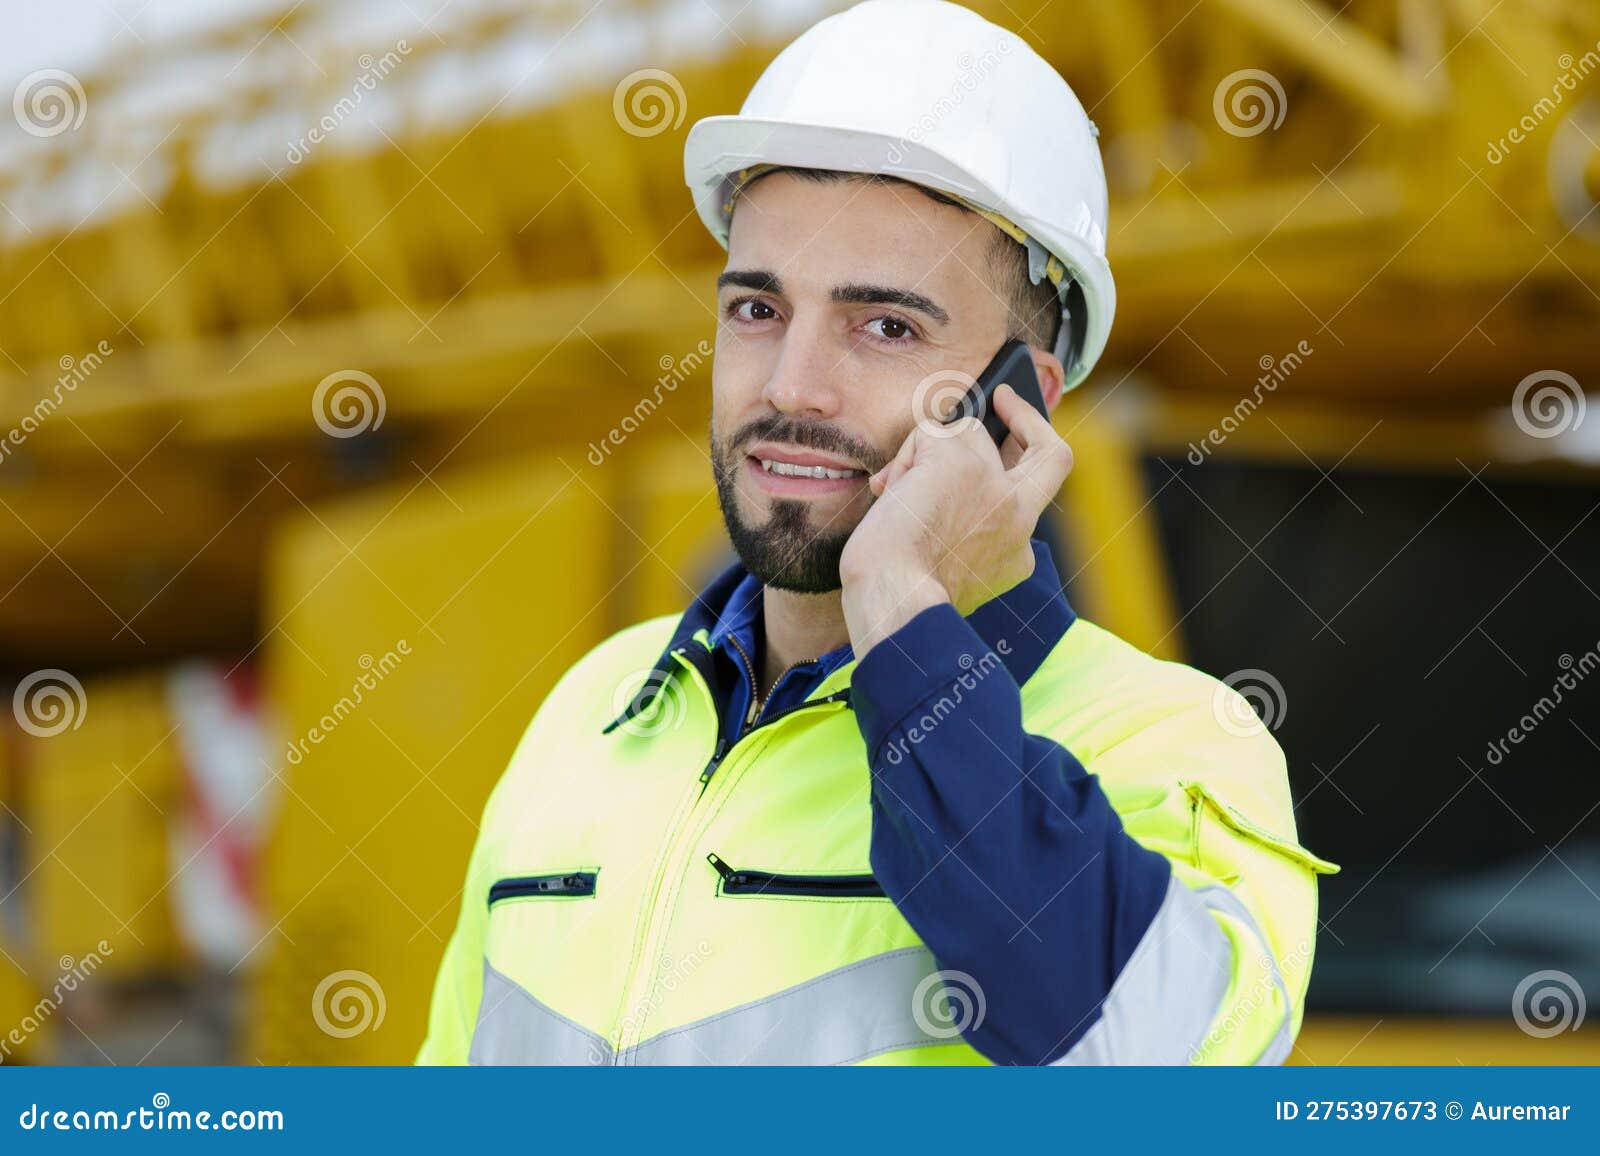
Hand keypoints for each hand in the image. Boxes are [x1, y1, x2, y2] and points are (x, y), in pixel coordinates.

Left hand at [838, 383, 1074, 656]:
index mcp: (1016, 552)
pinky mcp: (961, 462)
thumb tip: (927, 473)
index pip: (1034, 502)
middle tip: (1006, 399)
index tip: (1011, 446)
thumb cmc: (905, 595)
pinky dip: (906, 456)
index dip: (1026, 465)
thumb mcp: (952, 569)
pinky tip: (890, 491)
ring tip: (897, 492)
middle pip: (1052, 454)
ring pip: (968, 434)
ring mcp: (996, 486)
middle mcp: (1018, 517)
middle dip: (1030, 419)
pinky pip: (932, 433)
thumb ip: (963, 526)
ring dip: (926, 454)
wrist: (894, 599)